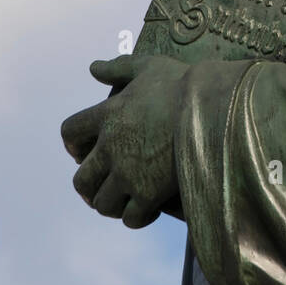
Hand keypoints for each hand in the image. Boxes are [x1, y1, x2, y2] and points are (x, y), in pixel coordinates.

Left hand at [60, 54, 187, 227]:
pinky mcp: (149, 192)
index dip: (73, 145)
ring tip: (126, 200)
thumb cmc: (184, 83)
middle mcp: (111, 146)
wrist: (216, 106)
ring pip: (101, 203)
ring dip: (111, 204)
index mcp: (107, 114)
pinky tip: (149, 209)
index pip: (69, 133)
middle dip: (90, 185)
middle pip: (81, 179)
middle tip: (104, 185)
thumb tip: (93, 67)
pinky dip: (136, 217)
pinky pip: (130, 218)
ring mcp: (128, 172)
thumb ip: (118, 67)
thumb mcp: (148, 66)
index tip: (84, 151)